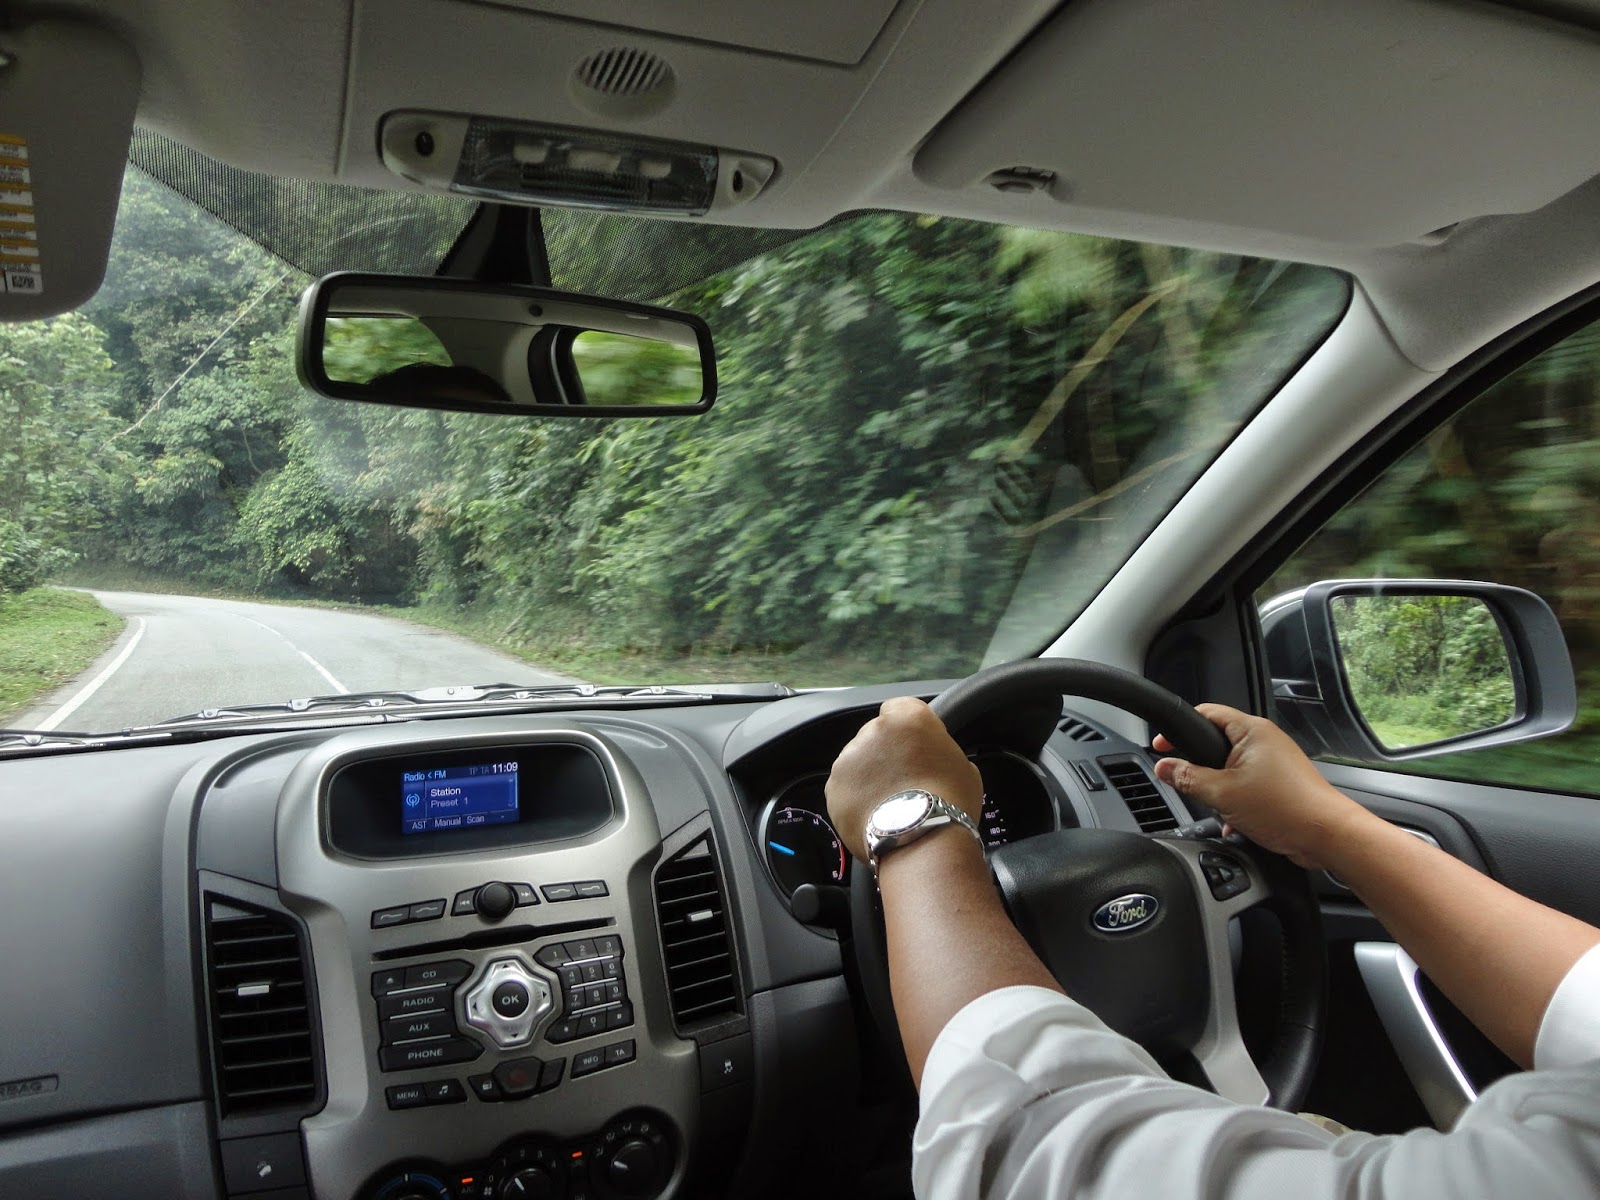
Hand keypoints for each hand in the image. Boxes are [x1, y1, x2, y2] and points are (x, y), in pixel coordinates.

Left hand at [826, 696, 983, 862]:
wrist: (922, 840)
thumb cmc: (951, 802)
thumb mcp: (963, 766)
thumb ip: (940, 752)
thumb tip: (936, 761)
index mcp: (907, 718)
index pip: (899, 708)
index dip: (907, 730)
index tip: (915, 747)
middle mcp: (872, 731)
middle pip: (876, 736)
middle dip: (886, 754)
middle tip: (905, 781)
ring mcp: (848, 760)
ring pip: (858, 763)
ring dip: (869, 776)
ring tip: (890, 804)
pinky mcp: (833, 788)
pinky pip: (845, 789)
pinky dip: (856, 799)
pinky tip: (875, 816)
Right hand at [1152, 703, 1370, 869]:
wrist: (1327, 835)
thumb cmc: (1286, 808)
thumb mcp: (1222, 793)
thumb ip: (1188, 777)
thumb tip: (1165, 767)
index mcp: (1251, 731)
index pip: (1206, 714)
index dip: (1179, 729)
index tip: (1161, 746)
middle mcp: (1264, 741)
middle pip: (1216, 745)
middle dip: (1201, 770)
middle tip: (1191, 785)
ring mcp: (1274, 762)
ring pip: (1230, 770)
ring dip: (1219, 792)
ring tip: (1222, 809)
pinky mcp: (1280, 783)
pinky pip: (1246, 786)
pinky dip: (1236, 802)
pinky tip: (1236, 822)